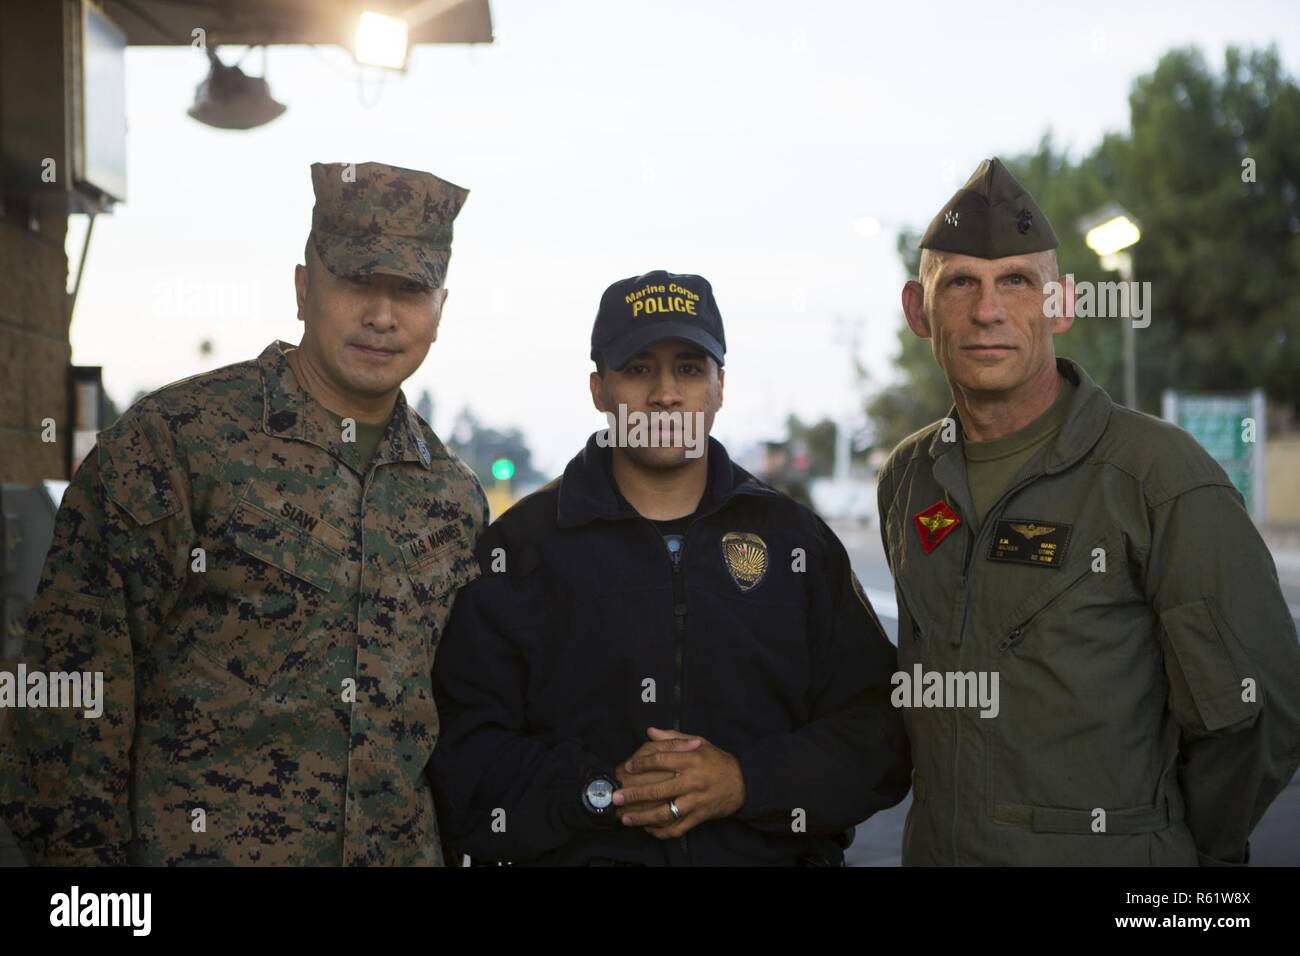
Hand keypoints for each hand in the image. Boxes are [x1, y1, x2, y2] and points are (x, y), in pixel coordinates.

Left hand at [614, 726, 745, 838]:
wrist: (743, 783)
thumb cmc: (717, 760)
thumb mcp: (700, 742)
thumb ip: (673, 738)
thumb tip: (649, 731)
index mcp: (691, 759)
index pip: (662, 760)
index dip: (642, 763)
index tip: (628, 767)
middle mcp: (692, 780)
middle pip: (658, 789)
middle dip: (635, 794)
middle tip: (616, 797)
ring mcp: (695, 800)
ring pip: (666, 812)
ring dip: (643, 817)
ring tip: (625, 819)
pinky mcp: (700, 816)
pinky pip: (678, 827)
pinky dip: (661, 831)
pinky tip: (648, 829)